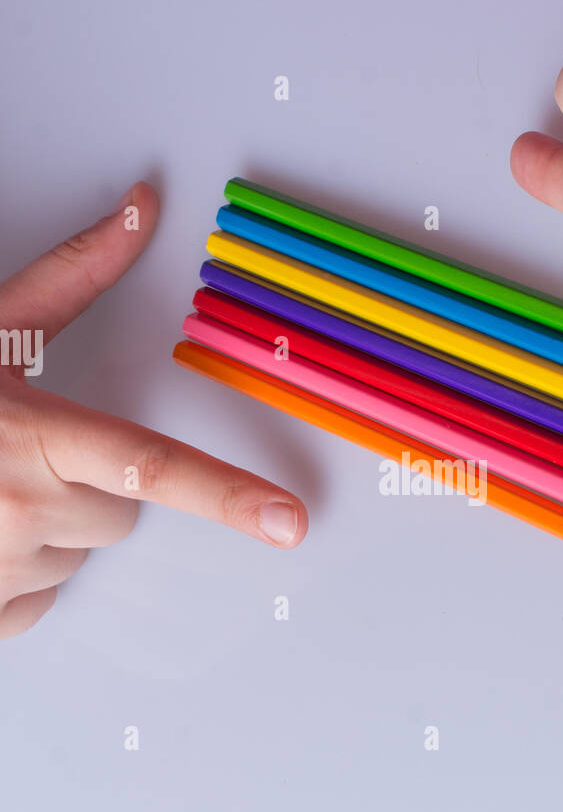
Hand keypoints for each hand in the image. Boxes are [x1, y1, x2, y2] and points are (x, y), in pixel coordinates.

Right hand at [0, 183, 306, 638]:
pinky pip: (40, 601)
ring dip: (48, 531)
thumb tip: (142, 211)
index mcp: (29, 438)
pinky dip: (16, 575)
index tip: (287, 522)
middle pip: (123, 514)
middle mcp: (20, 514)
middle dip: (90, 486)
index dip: (229, 496)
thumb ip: (71, 277)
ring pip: (80, 557)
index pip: (152, 468)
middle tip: (17, 455)